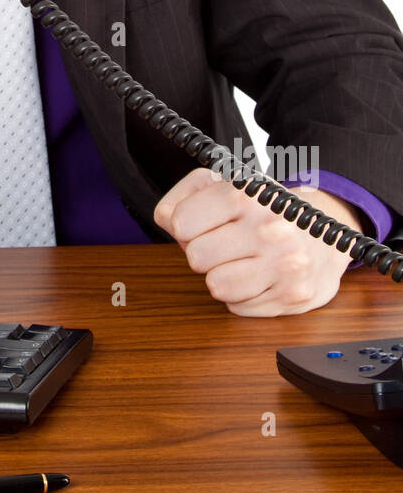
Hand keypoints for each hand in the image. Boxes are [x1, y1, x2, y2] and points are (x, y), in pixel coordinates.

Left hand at [153, 167, 364, 315]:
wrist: (325, 227)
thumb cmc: (264, 208)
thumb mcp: (224, 184)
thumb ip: (183, 197)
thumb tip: (166, 221)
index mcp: (246, 193)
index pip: (180, 223)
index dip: (185, 226)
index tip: (203, 222)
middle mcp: (269, 227)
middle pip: (196, 257)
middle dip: (204, 252)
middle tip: (225, 243)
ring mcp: (285, 264)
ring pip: (216, 287)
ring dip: (222, 277)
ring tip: (242, 260)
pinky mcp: (294, 295)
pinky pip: (239, 308)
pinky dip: (244, 296)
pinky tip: (260, 276)